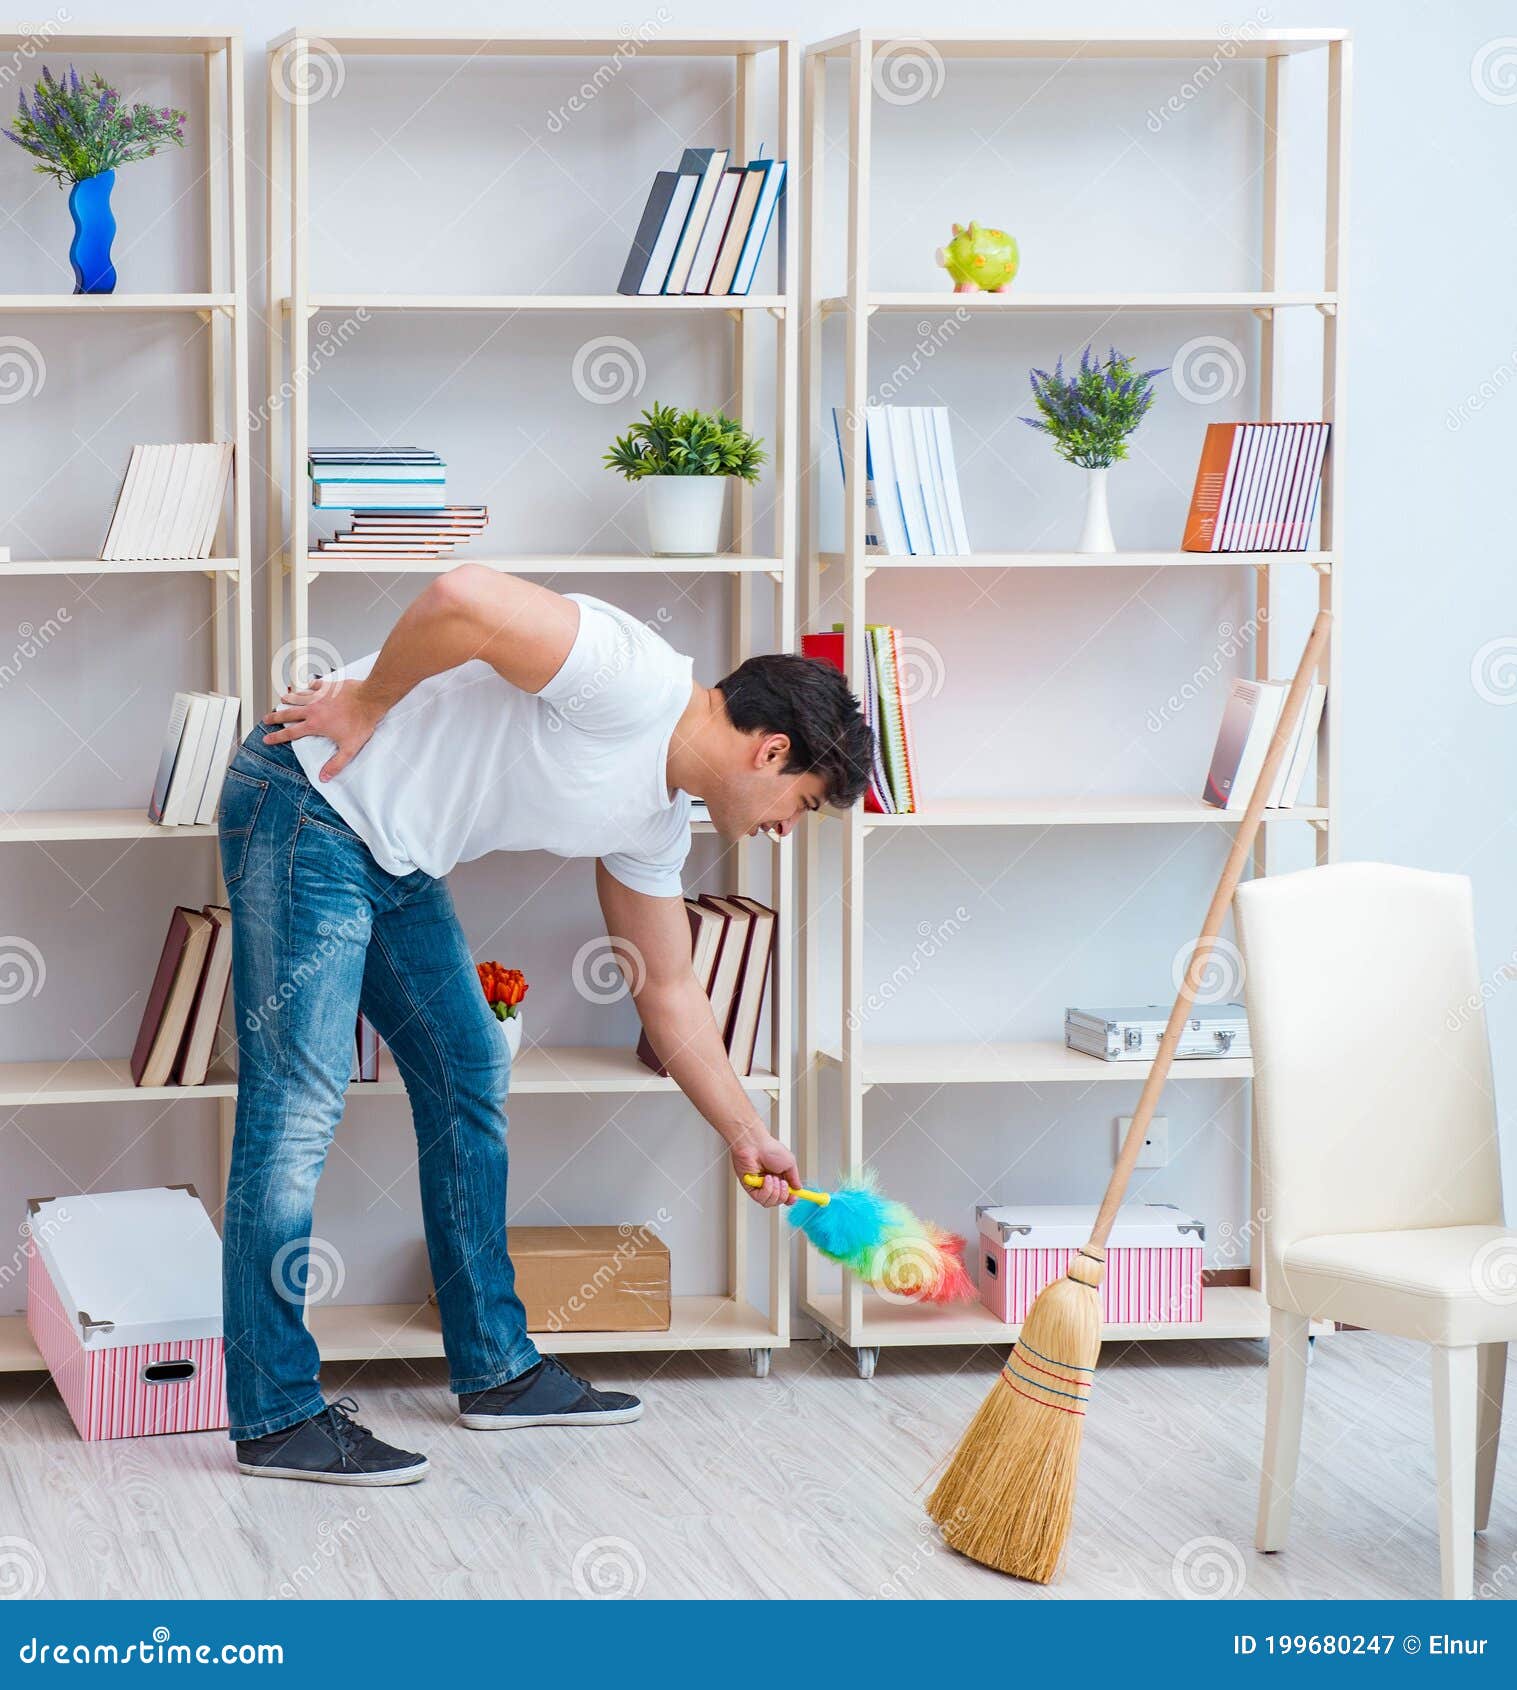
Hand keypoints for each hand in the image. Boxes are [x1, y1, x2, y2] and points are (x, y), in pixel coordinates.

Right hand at [262, 677, 381, 780]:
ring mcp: (319, 696)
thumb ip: (336, 764)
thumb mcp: (349, 748)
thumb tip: (324, 777)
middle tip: (266, 718)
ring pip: (299, 697)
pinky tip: (309, 686)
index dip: (277, 737)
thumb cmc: (361, 723)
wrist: (370, 700)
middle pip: (289, 713)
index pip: (291, 733)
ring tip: (283, 700)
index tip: (267, 739)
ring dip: (289, 699)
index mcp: (315, 725)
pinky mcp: (328, 687)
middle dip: (276, 716)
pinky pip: (315, 685)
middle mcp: (313, 709)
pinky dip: (310, 686)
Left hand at [729, 1130, 799, 1207]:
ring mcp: (759, 1186)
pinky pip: (760, 1198)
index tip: (794, 1197)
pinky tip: (766, 1179)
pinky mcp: (750, 1188)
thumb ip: (794, 1178)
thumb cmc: (769, 1149)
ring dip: (775, 1191)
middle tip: (783, 1183)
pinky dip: (766, 1189)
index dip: (790, 1199)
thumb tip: (798, 1188)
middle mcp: (769, 1183)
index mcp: (779, 1177)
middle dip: (783, 1195)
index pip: (785, 1195)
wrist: (755, 1145)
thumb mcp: (790, 1163)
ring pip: (769, 1202)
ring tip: (773, 1178)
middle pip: (778, 1201)